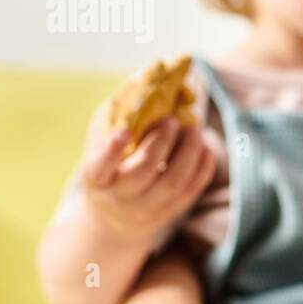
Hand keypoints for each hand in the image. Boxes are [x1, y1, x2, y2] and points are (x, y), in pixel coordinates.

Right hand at [81, 117, 214, 241]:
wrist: (113, 222)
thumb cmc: (107, 170)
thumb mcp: (99, 149)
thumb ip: (115, 119)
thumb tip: (142, 81)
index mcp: (97, 179)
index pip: (100, 167)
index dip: (111, 150)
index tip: (124, 131)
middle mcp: (120, 197)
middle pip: (143, 171)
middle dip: (160, 142)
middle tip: (172, 120)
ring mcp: (146, 208)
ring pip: (172, 182)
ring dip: (188, 152)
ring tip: (195, 129)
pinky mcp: (168, 212)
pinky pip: (190, 192)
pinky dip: (202, 170)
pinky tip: (205, 149)